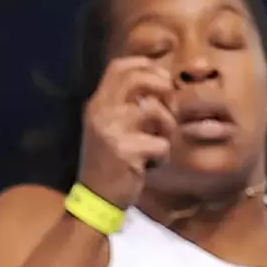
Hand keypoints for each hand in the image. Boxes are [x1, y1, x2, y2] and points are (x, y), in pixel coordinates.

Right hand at [78, 57, 177, 212]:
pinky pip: (160, 144)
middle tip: (170, 107)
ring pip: (153, 110)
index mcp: (97, 104)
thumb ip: (126, 105)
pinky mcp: (125, 151)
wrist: (96, 201)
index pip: (119, 67)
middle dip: (163, 87)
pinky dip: (163, 156)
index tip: (162, 79)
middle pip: (138, 78)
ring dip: (167, 126)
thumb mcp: (111, 128)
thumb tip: (162, 84)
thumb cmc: (110, 164)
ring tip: (161, 142)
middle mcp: (101, 112)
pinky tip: (151, 167)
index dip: (145, 65)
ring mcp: (111, 131)